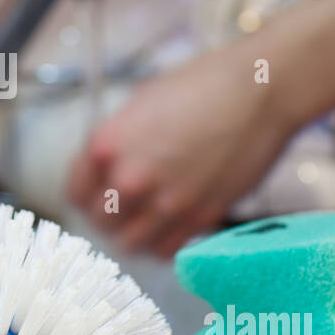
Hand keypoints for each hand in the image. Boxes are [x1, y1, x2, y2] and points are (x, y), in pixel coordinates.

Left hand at [67, 46, 298, 256]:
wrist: (259, 92)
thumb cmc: (203, 84)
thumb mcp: (143, 102)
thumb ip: (119, 139)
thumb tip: (109, 165)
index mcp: (108, 145)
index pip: (75, 193)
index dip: (84, 195)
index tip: (94, 195)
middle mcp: (131, 178)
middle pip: (100, 221)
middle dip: (107, 216)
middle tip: (121, 209)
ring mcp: (166, 202)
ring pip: (130, 244)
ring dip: (132, 235)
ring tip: (143, 222)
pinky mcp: (200, 216)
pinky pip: (166, 250)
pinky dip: (162, 244)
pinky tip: (168, 228)